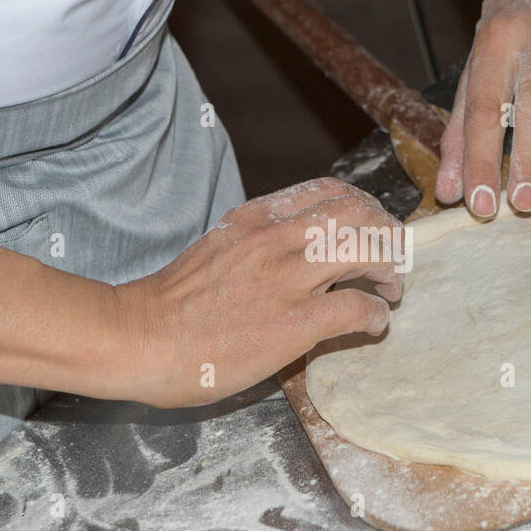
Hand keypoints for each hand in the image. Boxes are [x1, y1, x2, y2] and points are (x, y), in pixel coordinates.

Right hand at [116, 178, 403, 406]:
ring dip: (390, 268)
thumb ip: (259, 244)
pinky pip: (357, 308)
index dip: (364, 208)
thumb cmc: (172, 306)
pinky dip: (376, 315)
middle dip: (387, 233)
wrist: (138, 340)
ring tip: (390, 289)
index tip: (372, 229)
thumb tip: (300, 256)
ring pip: (367, 250)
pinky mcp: (293, 323)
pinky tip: (372, 325)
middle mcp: (274, 238)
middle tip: (393, 260)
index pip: (329, 191)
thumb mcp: (219, 250)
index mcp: (255, 218)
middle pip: (358, 213)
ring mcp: (285, 279)